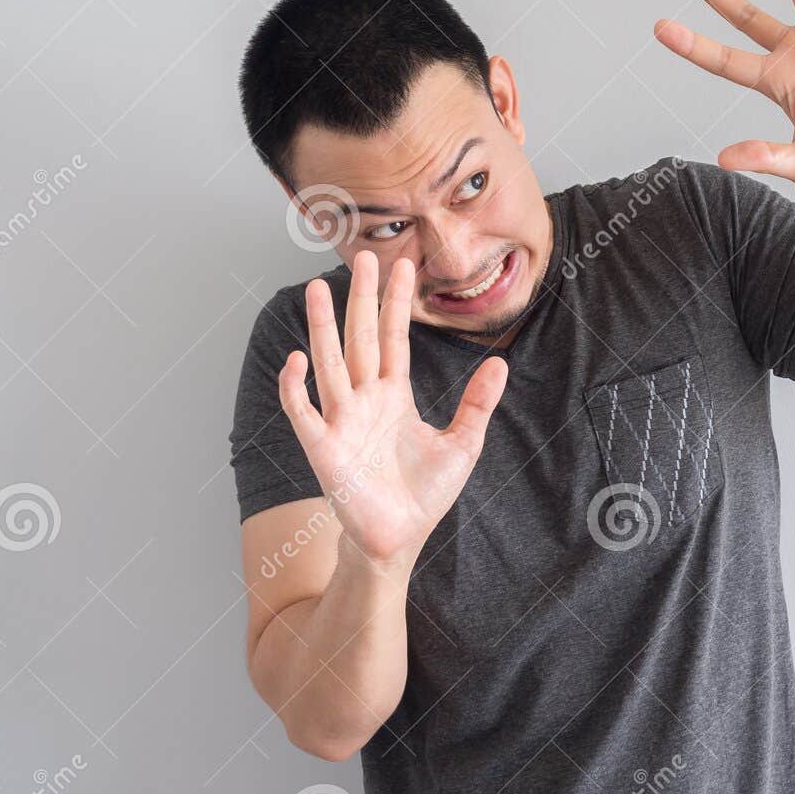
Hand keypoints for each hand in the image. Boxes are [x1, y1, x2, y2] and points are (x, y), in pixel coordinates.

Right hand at [277, 251, 508, 566]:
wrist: (399, 538)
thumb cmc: (424, 494)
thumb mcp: (462, 444)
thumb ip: (476, 403)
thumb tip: (500, 362)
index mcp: (394, 396)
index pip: (394, 338)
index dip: (397, 303)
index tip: (403, 265)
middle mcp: (364, 400)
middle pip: (360, 338)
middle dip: (361, 298)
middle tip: (362, 256)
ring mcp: (341, 421)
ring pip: (329, 363)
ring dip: (322, 327)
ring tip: (317, 288)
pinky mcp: (322, 448)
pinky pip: (302, 411)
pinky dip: (295, 386)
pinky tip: (296, 358)